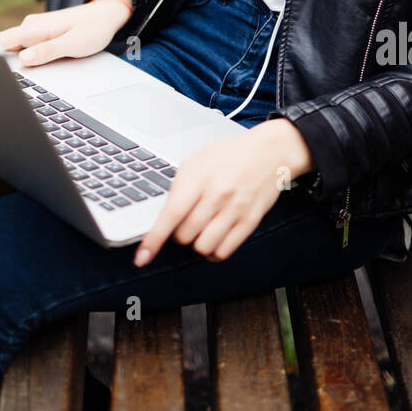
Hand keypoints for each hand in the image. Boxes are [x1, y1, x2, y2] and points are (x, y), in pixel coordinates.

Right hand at [0, 0, 133, 66]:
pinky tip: (29, 68)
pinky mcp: (38, 34)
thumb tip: (23, 59)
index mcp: (34, 28)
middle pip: (2, 47)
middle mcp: (29, 26)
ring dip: (12, 63)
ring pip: (12, 48)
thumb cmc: (94, 29)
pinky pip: (22, 47)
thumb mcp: (74, 44)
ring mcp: (33, 29)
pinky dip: (22, 59)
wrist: (107, 15)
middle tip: (1, 83)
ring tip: (18, 78)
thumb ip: (47, 51)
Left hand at [133, 119, 312, 266]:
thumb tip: (164, 219)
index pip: (172, 214)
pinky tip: (214, 238)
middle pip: (185, 235)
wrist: (269, 152)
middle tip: (188, 219)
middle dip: (180, 233)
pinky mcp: (250, 222)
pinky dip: (214, 251)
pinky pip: (224, 252)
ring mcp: (235, 209)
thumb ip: (179, 188)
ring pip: (203, 247)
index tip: (142, 258)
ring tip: (202, 228)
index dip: (154, 239)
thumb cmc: (229, 156)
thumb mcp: (197, 161)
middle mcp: (217, 194)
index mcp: (199, 176)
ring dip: (197, 243)